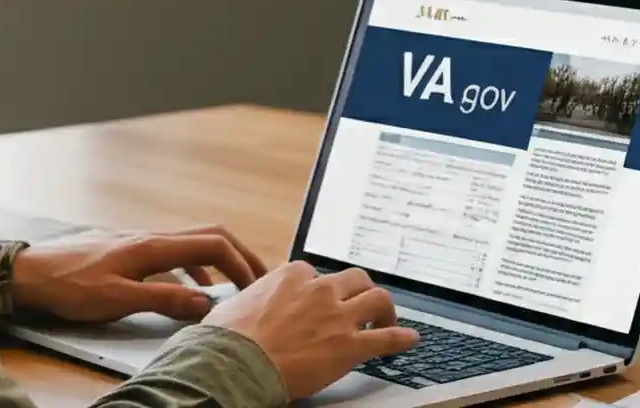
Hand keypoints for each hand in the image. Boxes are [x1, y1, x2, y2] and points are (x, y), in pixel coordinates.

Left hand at [11, 225, 267, 322]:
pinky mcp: (132, 252)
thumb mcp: (119, 299)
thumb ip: (164, 300)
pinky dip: (196, 268)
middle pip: (211, 236)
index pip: (214, 244)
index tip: (257, 284)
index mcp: (154, 246)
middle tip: (260, 278)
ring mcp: (143, 242)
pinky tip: (192, 291)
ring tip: (233, 287)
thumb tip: (206, 304)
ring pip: (194, 244)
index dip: (242, 263)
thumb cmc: (70, 285)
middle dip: (240, 255)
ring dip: (219, 262)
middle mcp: (153, 237)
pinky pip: (177, 253)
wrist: (32, 273)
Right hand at [204, 262, 419, 399]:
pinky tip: (411, 340)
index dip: (321, 290)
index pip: (317, 275)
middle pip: (355, 279)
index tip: (321, 302)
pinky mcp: (349, 346)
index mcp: (292, 276)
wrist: (235, 364)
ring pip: (377, 298)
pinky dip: (402, 338)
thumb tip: (246, 305)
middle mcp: (320, 289)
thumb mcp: (237, 304)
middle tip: (360, 306)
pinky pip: (386, 338)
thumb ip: (254, 299)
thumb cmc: (228, 338)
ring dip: (384, 310)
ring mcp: (337, 316)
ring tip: (386, 320)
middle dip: (360, 291)